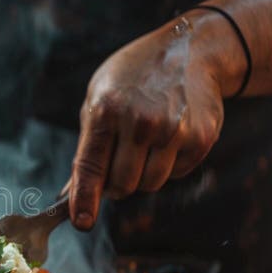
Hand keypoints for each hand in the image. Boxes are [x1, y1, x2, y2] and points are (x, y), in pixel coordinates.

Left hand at [69, 15, 228, 229]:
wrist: (190, 50)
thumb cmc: (133, 78)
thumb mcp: (99, 99)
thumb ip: (87, 147)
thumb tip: (70, 194)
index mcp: (106, 111)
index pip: (90, 166)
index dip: (85, 199)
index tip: (82, 222)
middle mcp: (140, 122)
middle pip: (123, 185)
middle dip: (117, 185)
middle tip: (120, 163)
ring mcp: (174, 130)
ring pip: (151, 184)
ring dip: (144, 175)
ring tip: (146, 143)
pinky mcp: (201, 137)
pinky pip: (177, 174)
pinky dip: (170, 165)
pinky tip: (170, 136)